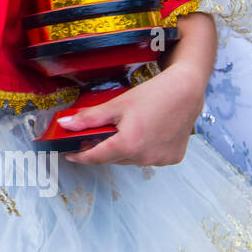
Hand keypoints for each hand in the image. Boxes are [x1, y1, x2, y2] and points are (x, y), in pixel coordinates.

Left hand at [59, 62, 207, 165]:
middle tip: (99, 134)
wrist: (186, 91)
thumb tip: (66, 124)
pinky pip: (149, 158)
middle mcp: (145, 157)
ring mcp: (160, 160)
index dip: (81, 156)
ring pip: (131, 159)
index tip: (70, 154)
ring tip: (126, 129)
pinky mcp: (172, 158)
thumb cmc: (154, 95)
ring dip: (124, 149)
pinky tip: (145, 134)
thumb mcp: (116, 105)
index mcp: (129, 144)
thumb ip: (89, 118)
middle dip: (103, 148)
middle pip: (113, 158)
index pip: (96, 158)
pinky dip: (143, 149)